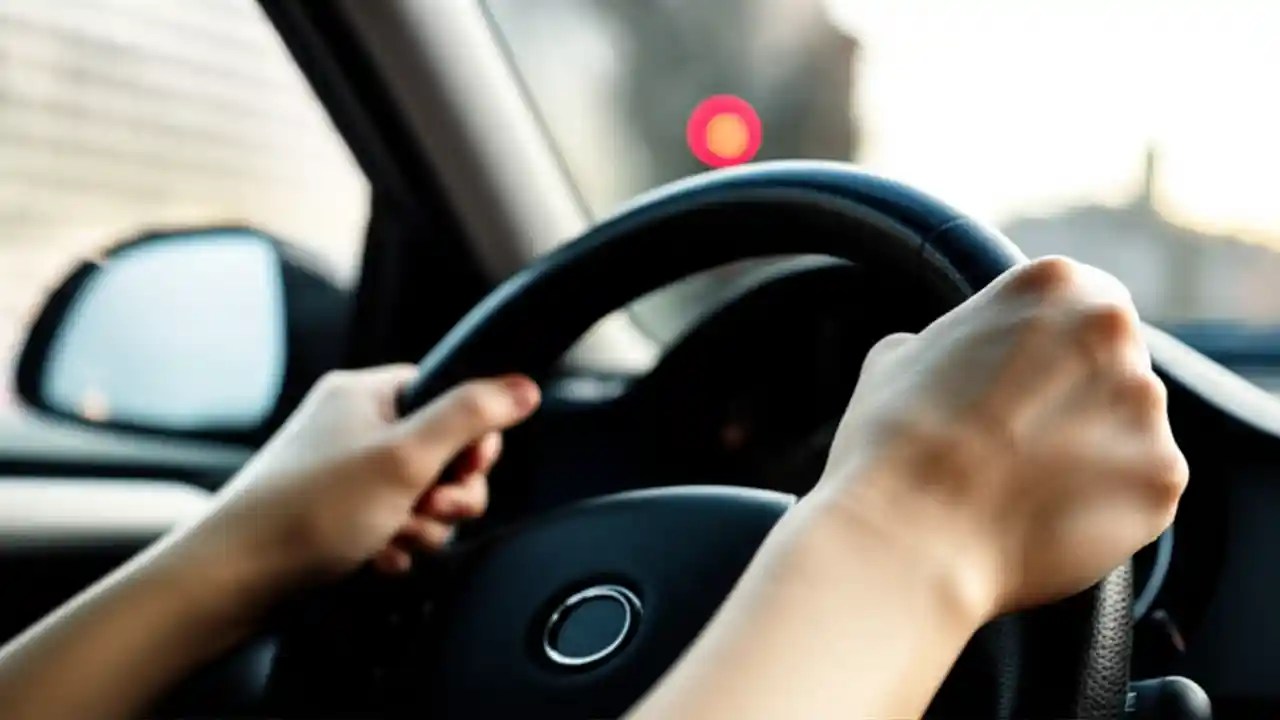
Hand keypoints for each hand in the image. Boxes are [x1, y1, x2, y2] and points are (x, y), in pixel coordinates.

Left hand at [183, 365, 540, 592]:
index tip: (463, 467)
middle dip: (446, 493)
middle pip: (444, 454)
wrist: (233, 580)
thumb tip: (522, 387)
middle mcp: (354, 427)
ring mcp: (344, 474)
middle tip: (426, 508)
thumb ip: (470, 417)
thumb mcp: (404, 457)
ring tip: (390, 538)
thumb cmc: (304, 513)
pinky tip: (373, 556)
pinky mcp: (338, 517)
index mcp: (366, 393)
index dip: (470, 439)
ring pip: (423, 498)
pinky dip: (393, 545)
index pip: (450, 396)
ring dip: (420, 526)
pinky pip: (394, 527)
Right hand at [813, 256, 1186, 618]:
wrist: (910, 530)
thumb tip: (959, 360)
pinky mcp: (1162, 476)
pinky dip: (1103, 507)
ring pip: (1128, 428)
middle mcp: (1111, 329)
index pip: (1078, 304)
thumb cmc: (893, 441)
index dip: (1045, 352)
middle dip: (1076, 399)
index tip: (1015, 385)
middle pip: (1113, 362)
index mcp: (1052, 284)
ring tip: (1024, 487)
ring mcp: (1146, 405)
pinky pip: (1137, 489)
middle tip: (1017, 440)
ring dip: (1092, 452)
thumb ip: (951, 343)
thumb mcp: (899, 356)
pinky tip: (1046, 519)